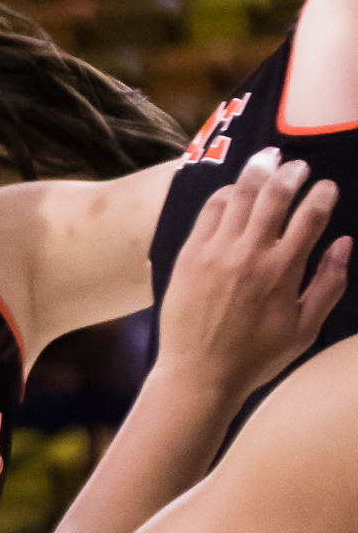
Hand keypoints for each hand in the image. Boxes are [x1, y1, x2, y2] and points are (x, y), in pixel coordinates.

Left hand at [155, 151, 349, 404]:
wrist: (199, 373)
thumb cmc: (257, 356)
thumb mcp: (305, 328)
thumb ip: (328, 283)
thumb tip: (345, 244)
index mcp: (283, 272)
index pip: (310, 217)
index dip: (323, 194)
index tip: (327, 186)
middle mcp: (250, 254)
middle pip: (274, 195)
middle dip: (291, 173)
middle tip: (298, 165)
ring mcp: (216, 250)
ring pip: (239, 195)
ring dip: (257, 172)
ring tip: (269, 158)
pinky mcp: (189, 253)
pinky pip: (209, 210)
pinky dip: (225, 193)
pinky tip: (234, 188)